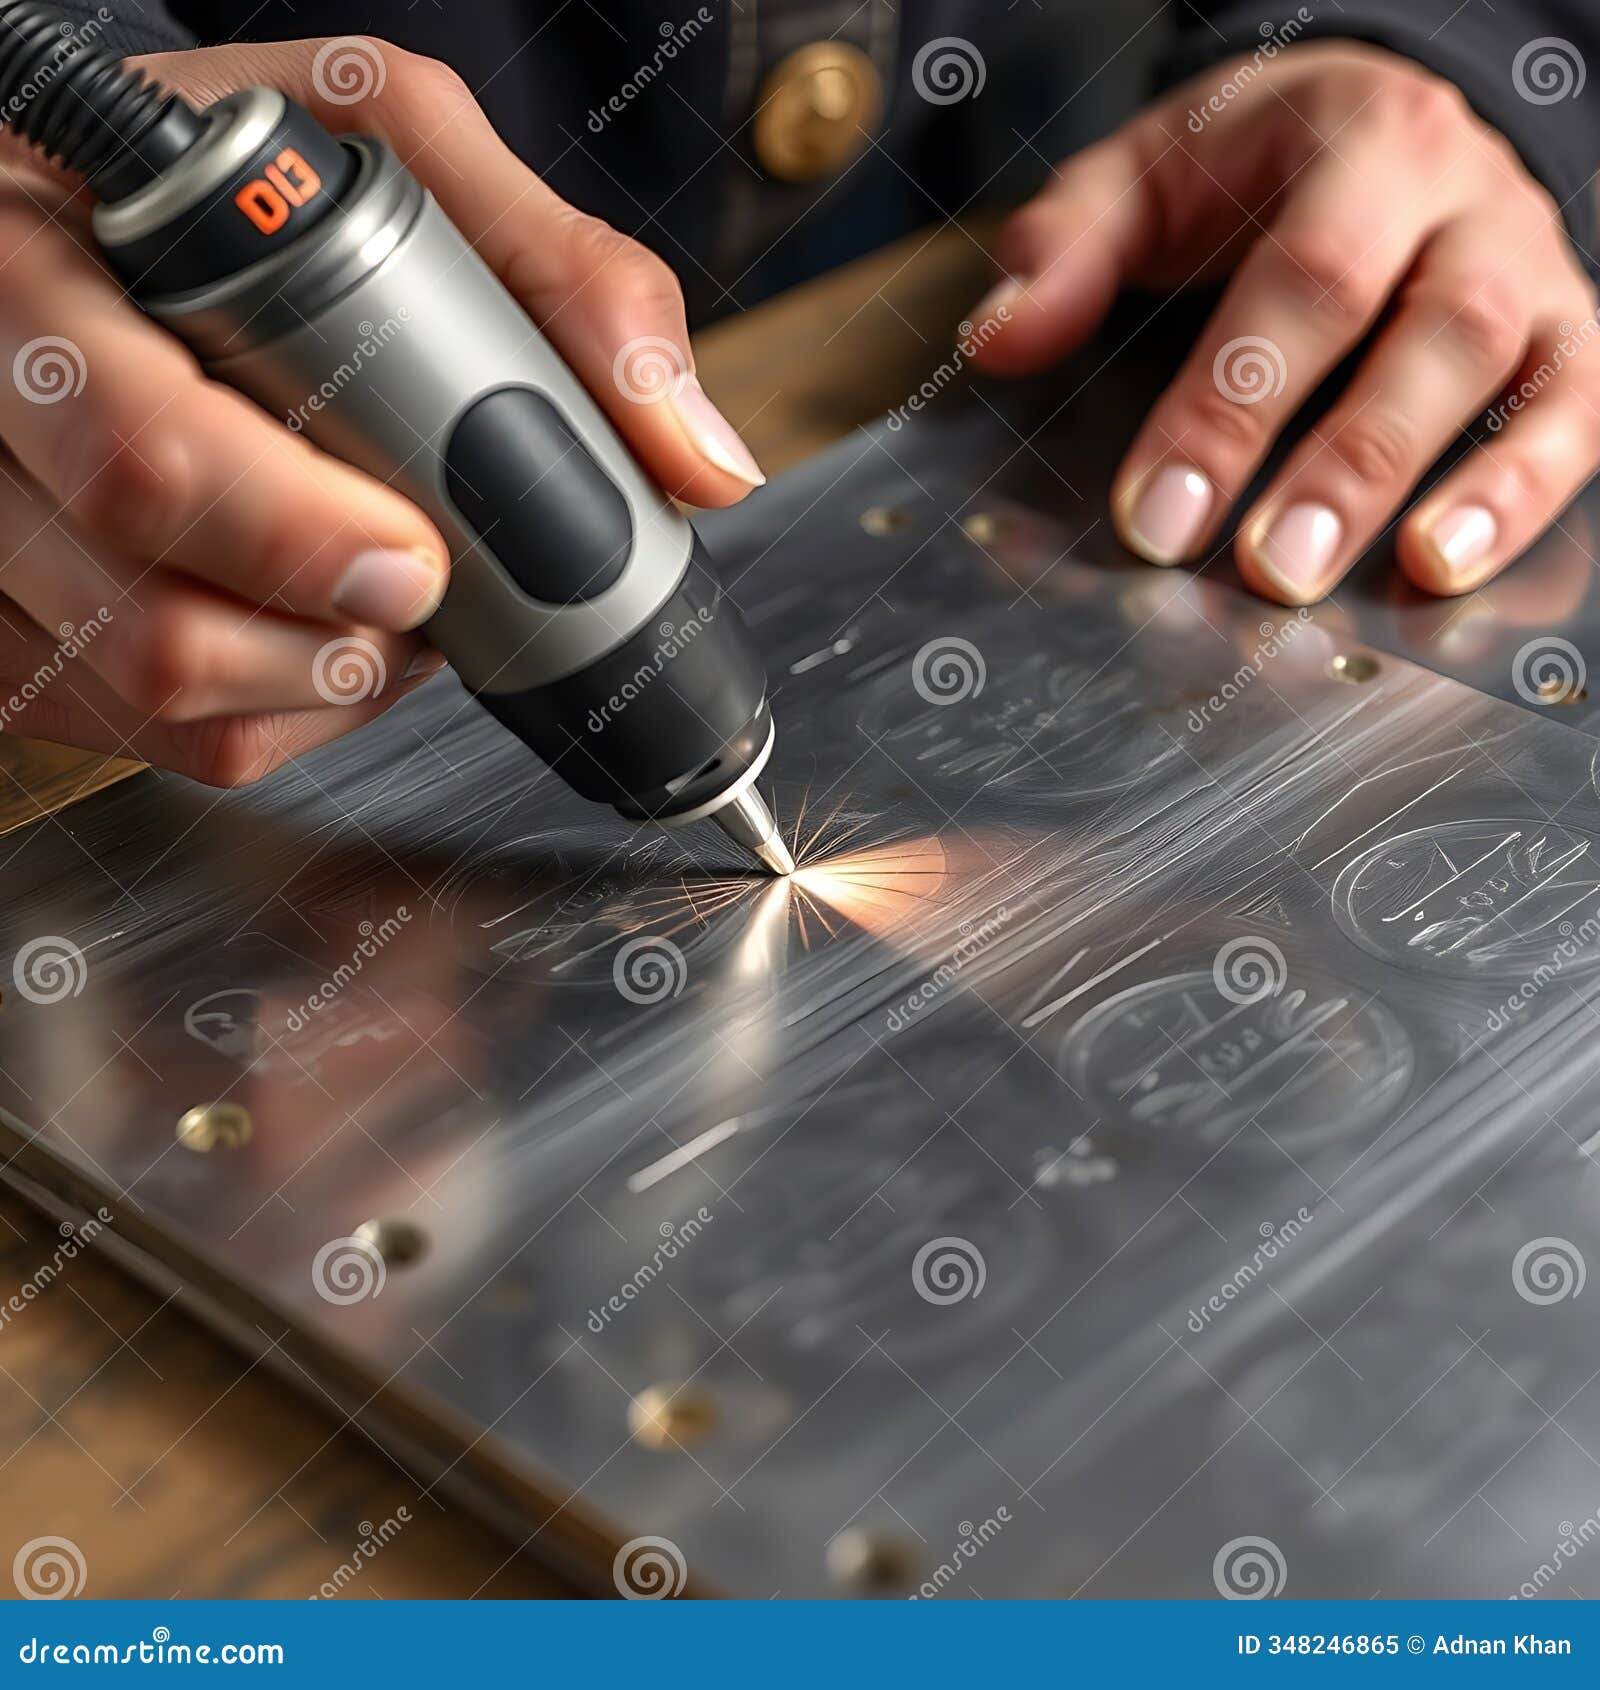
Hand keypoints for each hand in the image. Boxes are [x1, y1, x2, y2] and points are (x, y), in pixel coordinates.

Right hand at [0, 36, 761, 782]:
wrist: (100, 199)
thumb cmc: (233, 169)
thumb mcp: (396, 151)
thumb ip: (556, 275)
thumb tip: (696, 457)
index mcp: (43, 274)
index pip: (143, 456)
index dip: (301, 538)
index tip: (419, 556)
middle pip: (152, 630)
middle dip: (336, 643)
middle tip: (417, 582)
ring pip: (160, 709)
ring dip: (320, 682)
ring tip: (374, 586)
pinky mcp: (9, 636)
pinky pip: (153, 741)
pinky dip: (274, 708)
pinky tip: (307, 621)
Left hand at [970, 41, 1598, 605]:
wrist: (1381, 113)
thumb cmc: (1252, 165)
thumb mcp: (1144, 175)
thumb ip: (1066, 250)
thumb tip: (995, 339)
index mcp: (1358, 142)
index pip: (1303, 279)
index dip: (1231, 405)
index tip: (1158, 513)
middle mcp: (1461, 202)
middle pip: (1422, 330)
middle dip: (1343, 461)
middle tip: (1267, 570)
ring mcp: (1528, 267)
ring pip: (1512, 370)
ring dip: (1454, 483)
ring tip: (1399, 577)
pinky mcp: (1567, 333)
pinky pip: (1579, 410)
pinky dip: (1526, 492)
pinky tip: (1458, 566)